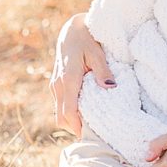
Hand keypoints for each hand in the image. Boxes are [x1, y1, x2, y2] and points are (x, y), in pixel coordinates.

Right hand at [50, 13, 113, 135]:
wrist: (71, 29)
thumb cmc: (86, 38)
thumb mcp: (97, 52)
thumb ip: (103, 71)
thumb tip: (111, 88)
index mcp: (68, 80)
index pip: (68, 112)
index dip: (77, 127)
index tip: (88, 137)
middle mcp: (58, 85)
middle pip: (61, 117)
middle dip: (74, 128)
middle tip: (94, 134)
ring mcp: (55, 85)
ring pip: (59, 112)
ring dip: (72, 120)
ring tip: (92, 124)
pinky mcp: (56, 84)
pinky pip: (60, 104)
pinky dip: (69, 111)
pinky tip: (85, 110)